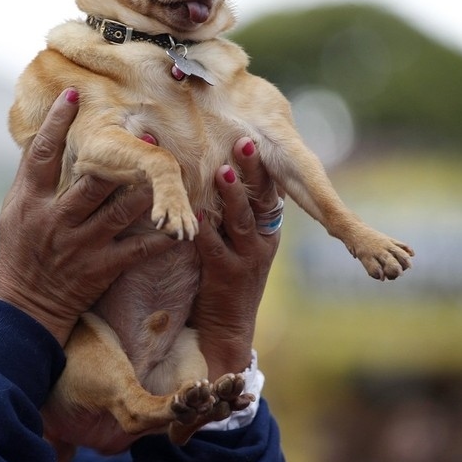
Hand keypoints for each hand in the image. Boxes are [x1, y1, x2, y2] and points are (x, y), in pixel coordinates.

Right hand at [0, 89, 174, 345]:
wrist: (26, 307)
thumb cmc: (19, 254)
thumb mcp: (15, 213)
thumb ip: (32, 180)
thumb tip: (44, 141)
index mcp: (30, 202)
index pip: (42, 154)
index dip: (56, 123)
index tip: (73, 95)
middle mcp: (56, 219)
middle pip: (91, 181)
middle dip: (120, 159)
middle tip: (144, 135)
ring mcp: (81, 244)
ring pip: (120, 210)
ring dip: (146, 191)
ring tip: (168, 172)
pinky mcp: (101, 268)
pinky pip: (138, 250)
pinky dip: (160, 238)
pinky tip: (179, 226)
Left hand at [190, 137, 281, 378]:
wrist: (226, 330)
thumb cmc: (224, 276)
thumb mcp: (236, 240)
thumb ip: (231, 210)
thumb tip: (217, 167)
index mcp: (266, 227)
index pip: (269, 187)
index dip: (260, 162)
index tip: (253, 131)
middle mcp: (263, 239)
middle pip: (261, 197)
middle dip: (253, 168)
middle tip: (244, 140)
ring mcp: (248, 257)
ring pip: (241, 219)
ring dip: (232, 194)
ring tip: (222, 170)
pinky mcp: (228, 275)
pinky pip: (214, 247)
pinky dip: (203, 228)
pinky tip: (192, 211)